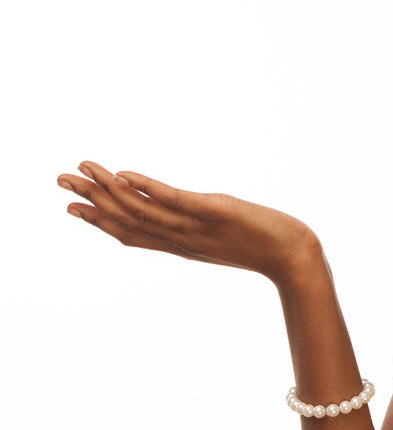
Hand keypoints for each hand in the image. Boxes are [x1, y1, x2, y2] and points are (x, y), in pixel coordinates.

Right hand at [58, 160, 321, 286]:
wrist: (296, 260)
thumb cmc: (267, 248)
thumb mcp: (225, 239)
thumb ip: (202, 229)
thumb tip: (192, 214)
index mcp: (183, 245)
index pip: (132, 235)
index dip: (100, 223)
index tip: (71, 208)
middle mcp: (183, 239)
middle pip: (128, 222)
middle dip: (92, 202)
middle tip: (60, 181)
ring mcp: (196, 227)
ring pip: (143, 210)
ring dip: (110, 189)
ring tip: (84, 169)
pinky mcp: (215, 212)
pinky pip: (176, 200)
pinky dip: (149, 188)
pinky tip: (127, 174)